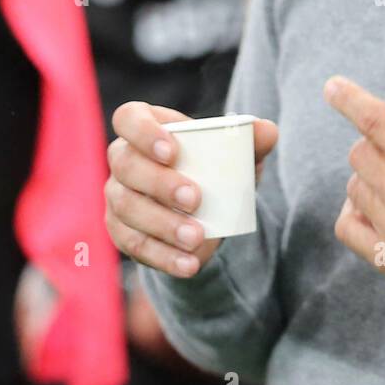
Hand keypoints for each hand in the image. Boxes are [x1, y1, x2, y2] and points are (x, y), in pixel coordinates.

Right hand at [104, 101, 278, 277]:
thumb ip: (254, 138)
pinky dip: (163, 257)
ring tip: (197, 236)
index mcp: (145, 126)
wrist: (212, 208)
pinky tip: (189, 265)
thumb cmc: (219, 164)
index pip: (129, 119)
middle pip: (126, 166)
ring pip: (127, 209)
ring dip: (162, 225)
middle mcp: (123, 159)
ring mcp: (118, 196)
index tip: (172, 152)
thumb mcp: (240, 151)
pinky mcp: (122, 231)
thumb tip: (266, 131)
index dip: (143, 133)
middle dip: (158, 183)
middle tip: (195, 199)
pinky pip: (134, 245)